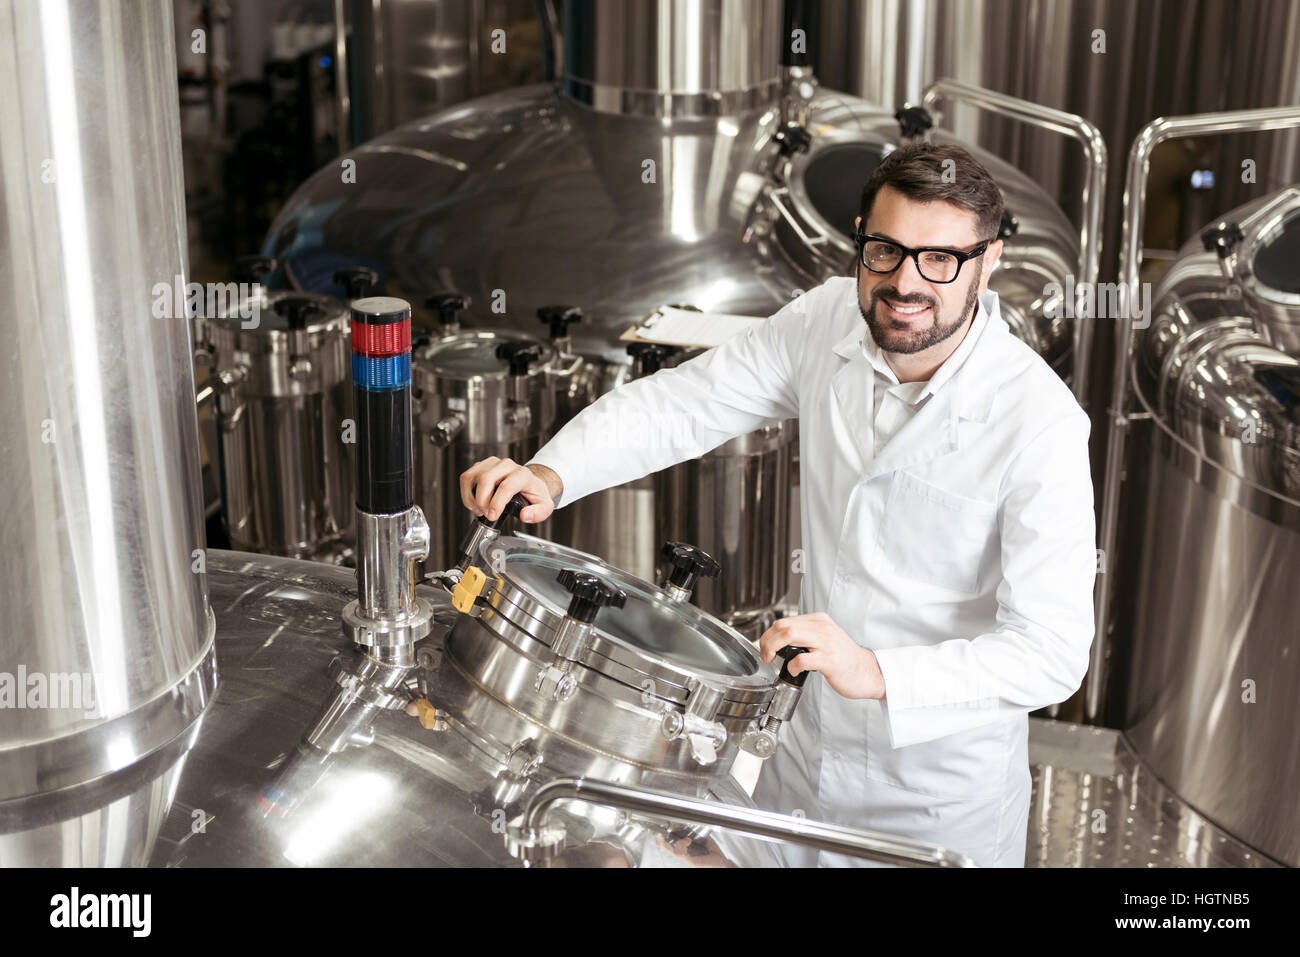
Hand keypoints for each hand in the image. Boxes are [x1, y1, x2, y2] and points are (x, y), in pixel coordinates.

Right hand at [459, 457, 562, 522]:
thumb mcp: (544, 506)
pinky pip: (466, 477)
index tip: (492, 516)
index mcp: (523, 474)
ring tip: (479, 509)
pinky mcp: (481, 466)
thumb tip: (525, 515)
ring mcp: (492, 463)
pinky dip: (466, 492)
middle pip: (486, 479)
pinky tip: (474, 502)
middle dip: (482, 501)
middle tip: (486, 514)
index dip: (496, 503)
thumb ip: (538, 513)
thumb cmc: (534, 494)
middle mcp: (507, 465)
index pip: (506, 486)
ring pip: (473, 477)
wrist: (529, 482)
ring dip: (471, 497)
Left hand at [757, 612, 885, 700]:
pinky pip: (802, 659)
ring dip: (773, 648)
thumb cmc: (844, 658)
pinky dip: (792, 665)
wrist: (868, 671)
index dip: (768, 635)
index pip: (784, 621)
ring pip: (789, 635)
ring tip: (772, 660)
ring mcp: (827, 643)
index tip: (765, 647)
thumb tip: (779, 641)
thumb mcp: (824, 638)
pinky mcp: (830, 660)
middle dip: (766, 641)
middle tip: (765, 655)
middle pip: (783, 626)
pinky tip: (794, 670)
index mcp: (819, 620)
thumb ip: (805, 635)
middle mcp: (822, 628)